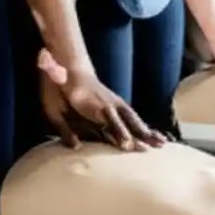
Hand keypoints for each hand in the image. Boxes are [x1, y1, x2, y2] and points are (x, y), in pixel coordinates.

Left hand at [40, 63, 167, 150]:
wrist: (68, 65)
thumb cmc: (57, 89)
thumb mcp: (53, 108)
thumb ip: (65, 127)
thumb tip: (77, 147)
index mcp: (91, 104)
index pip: (109, 119)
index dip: (119, 131)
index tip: (127, 145)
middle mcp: (107, 103)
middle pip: (126, 118)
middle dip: (139, 133)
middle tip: (149, 149)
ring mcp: (113, 103)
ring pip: (133, 118)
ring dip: (146, 130)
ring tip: (162, 142)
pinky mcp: (115, 105)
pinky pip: (132, 117)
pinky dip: (143, 126)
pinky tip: (153, 134)